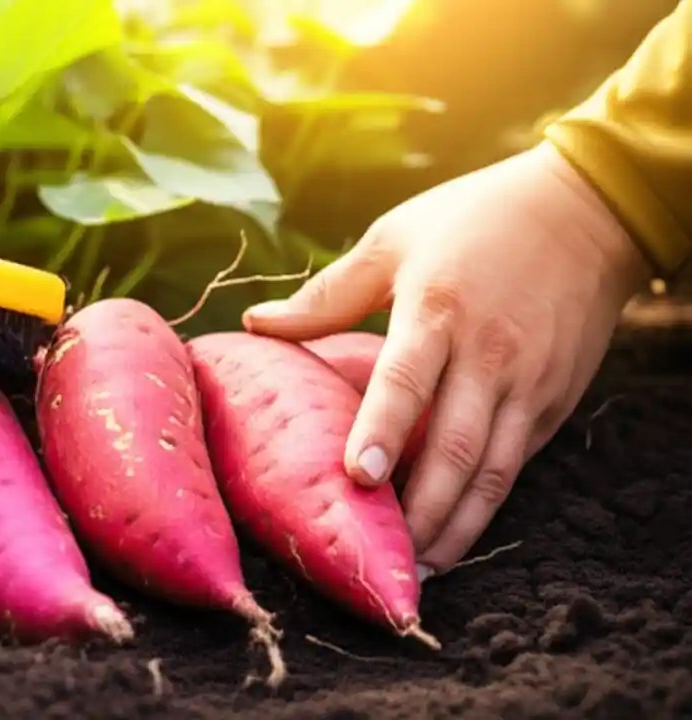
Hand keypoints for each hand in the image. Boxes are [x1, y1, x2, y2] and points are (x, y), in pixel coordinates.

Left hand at [242, 142, 651, 573]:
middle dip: (417, 507)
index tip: (354, 479)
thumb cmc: (473, 220)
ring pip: (490, 470)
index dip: (380, 433)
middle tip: (382, 554)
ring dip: (454, 524)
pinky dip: (484, 504)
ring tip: (418, 567)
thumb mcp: (394, 240)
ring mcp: (527, 382)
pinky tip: (453, 534)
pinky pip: (515, 463)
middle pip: (452, 446)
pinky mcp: (554, 400)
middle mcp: (487, 354)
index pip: (405, 382)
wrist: (585, 210)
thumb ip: (326, 294)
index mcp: (437, 310)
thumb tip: (254, 325)